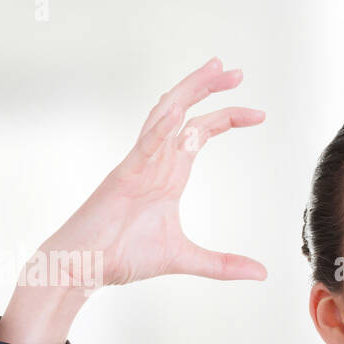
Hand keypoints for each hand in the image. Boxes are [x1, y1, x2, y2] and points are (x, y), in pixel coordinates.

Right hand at [25, 56, 266, 290]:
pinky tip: (178, 112)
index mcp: (169, 174)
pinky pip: (144, 146)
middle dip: (209, 89)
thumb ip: (224, 264)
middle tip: (236, 71)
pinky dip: (160, 129)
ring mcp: (138, 165)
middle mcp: (155, 162)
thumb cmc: (123, 256)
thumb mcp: (186, 258)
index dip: (227, 118)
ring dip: (188, 91)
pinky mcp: (122, 177)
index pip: (200, 133)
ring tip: (212, 71)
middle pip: (183, 113)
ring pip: (164, 116)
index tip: (258, 114)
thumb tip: (261, 273)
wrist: (82, 267)